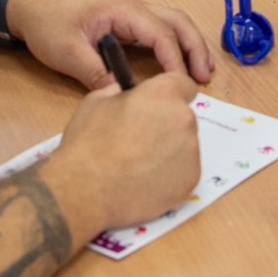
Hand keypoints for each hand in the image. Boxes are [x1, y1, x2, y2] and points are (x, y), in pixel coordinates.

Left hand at [5, 0, 214, 88]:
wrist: (30, 7)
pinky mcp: (127, 23)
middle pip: (177, 22)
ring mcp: (131, 13)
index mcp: (122, 10)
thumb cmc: (48, 23)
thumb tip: (123, 96)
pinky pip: (160, 31)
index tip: (179, 85)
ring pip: (173, 24)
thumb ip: (96, 73)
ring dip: (189, 45)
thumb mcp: (68, 53)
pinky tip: (179, 66)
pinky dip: (176, 46)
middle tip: (204, 77)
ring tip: (202, 72)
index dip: (174, 60)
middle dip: (195, 48)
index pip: (160, 33)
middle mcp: (133, 7)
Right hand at [44, 72, 201, 232]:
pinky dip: (169, 175)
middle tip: (139, 140)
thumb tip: (129, 96)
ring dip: (168, 150)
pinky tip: (143, 181)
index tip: (158, 105)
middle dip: (166, 125)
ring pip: (184, 146)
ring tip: (137, 165)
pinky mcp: (190, 180)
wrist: (86, 192)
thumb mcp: (96, 102)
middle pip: (183, 117)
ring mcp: (191, 152)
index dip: (169, 95)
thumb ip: (122, 94)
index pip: (183, 84)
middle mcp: (184, 119)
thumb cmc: (87, 144)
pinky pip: (183, 172)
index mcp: (163, 94)